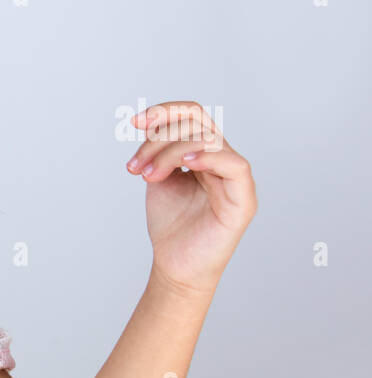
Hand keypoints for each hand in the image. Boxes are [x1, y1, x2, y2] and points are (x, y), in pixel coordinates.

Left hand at [126, 101, 256, 296]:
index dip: (165, 112)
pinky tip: (185, 164)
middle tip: (135, 167)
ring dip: (169, 153)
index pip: (193, 115)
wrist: (176, 265)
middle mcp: (222, 161)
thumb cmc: (171, 225)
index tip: (134, 122)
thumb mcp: (158, 179)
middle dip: (158, 140)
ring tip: (147, 176)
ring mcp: (235, 179)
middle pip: (196, 124)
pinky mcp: (243, 200)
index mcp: (204, 154)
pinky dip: (209, 157)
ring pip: (208, 141)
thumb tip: (149, 124)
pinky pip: (234, 165)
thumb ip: (158, 151)